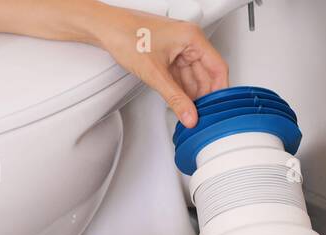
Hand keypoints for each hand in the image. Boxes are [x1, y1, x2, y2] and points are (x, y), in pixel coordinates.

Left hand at [87, 3, 228, 125]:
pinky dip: (182, 90)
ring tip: (189, 113)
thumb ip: (175, 98)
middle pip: (206, 74)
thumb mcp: (155, 73)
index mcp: (192, 37)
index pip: (218, 67)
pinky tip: (180, 103)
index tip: (219, 108)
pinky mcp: (169, 54)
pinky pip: (182, 75)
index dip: (220, 91)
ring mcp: (178, 47)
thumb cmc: (126, 35)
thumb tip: (189, 115)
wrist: (105, 28)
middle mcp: (188, 41)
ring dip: (192, 95)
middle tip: (202, 116)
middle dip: (204, 96)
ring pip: (193, 76)